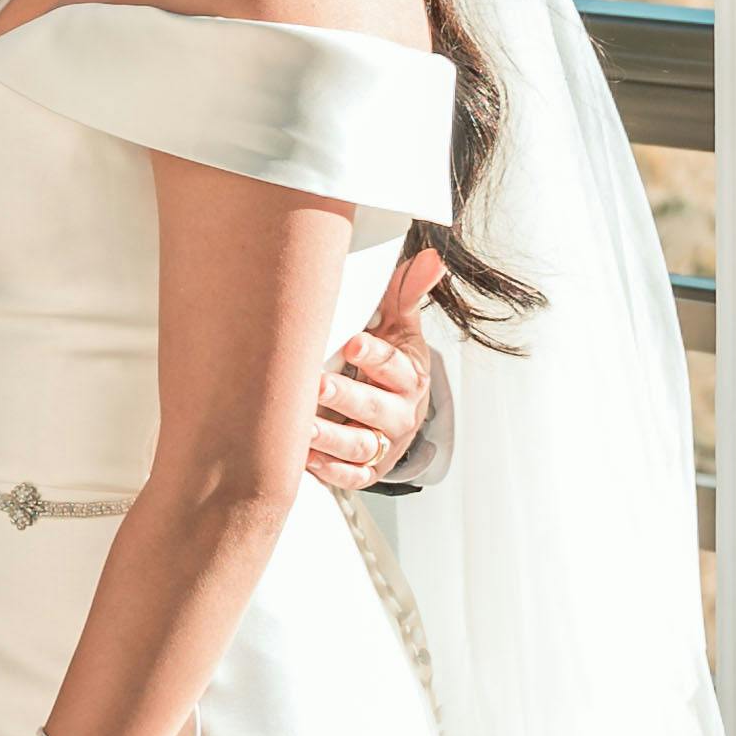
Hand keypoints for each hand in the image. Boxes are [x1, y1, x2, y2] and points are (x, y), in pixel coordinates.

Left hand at [306, 242, 444, 497]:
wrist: (396, 412)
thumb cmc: (390, 364)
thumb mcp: (401, 328)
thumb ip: (407, 293)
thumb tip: (431, 258)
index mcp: (409, 376)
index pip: (396, 365)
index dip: (376, 355)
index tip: (353, 343)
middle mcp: (400, 413)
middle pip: (378, 409)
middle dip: (349, 397)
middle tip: (318, 385)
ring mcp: (383, 444)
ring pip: (361, 446)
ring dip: (333, 438)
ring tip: (304, 427)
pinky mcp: (366, 471)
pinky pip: (350, 477)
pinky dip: (329, 471)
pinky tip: (306, 459)